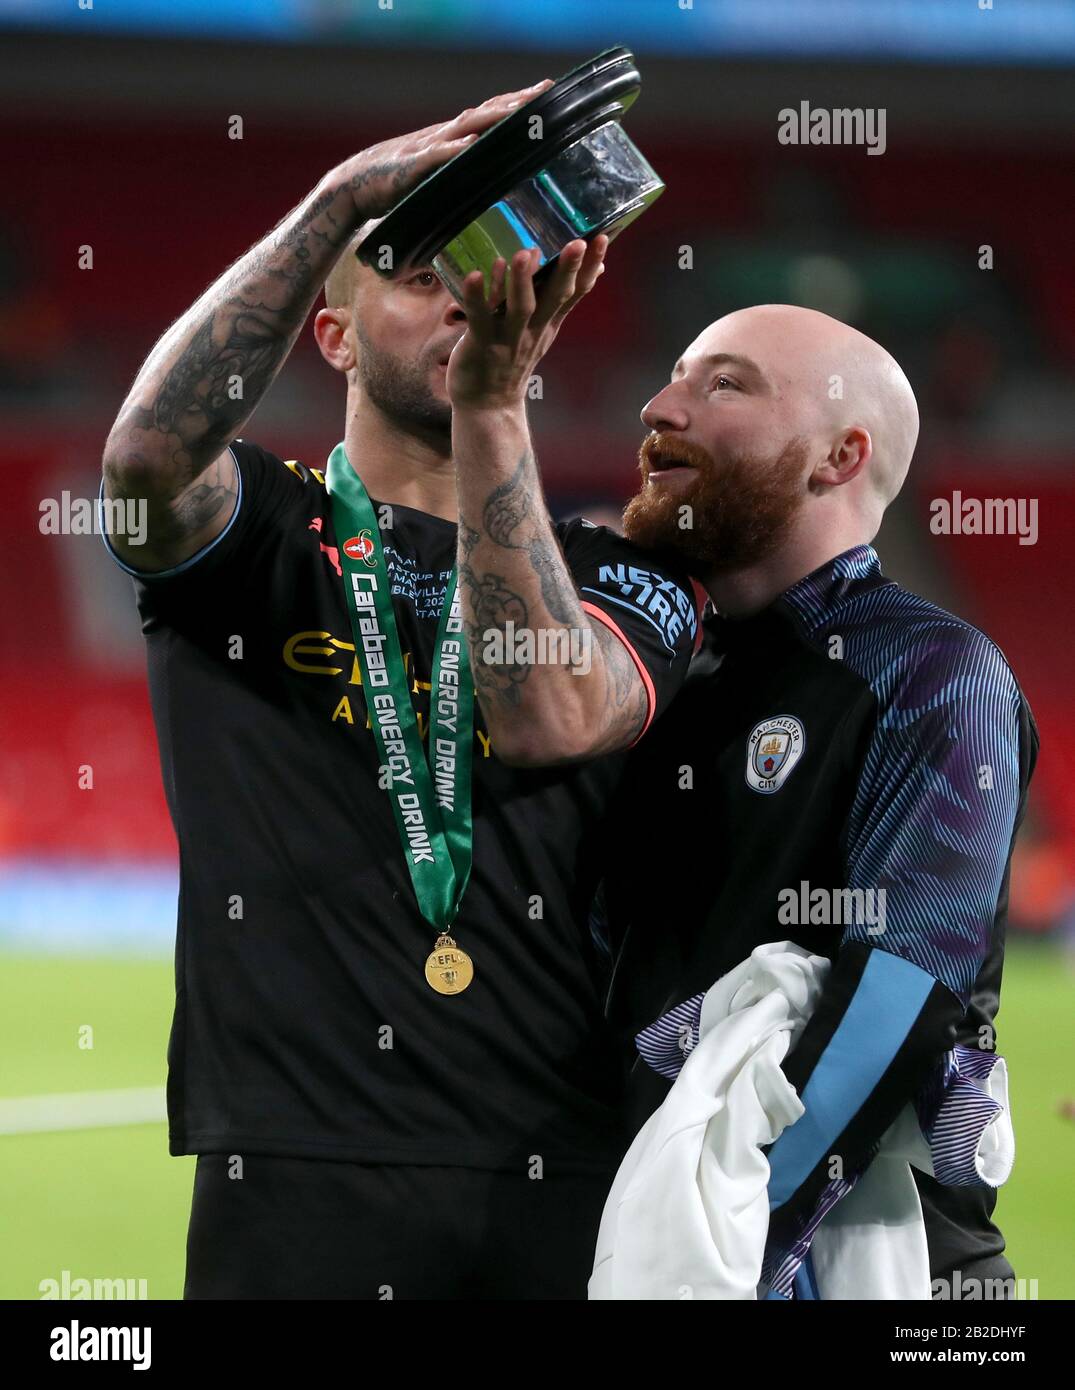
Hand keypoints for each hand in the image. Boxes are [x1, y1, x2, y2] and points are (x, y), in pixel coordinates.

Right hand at [335, 80, 553, 218]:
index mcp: (452, 140)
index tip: (547, 94)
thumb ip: (460, 174)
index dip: (517, 104)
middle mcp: (443, 136)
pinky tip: (472, 144)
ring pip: (466, 127)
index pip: (490, 115)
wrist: (354, 186)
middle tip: (546, 92)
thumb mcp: (437, 178)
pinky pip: (435, 156)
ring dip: (493, 117)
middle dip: (515, 102)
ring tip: (518, 109)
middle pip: (485, 113)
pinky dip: (453, 149)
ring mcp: (427, 148)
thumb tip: (489, 181)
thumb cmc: (396, 185)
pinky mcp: (411, 167)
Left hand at [446, 236, 607, 409]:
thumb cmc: (512, 357)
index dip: (589, 267)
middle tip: (577, 243)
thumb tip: (594, 271)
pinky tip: (474, 275)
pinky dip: (476, 297)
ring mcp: (508, 337)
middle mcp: (533, 329)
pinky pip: (479, 318)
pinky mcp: (482, 343)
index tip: (601, 239)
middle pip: (554, 298)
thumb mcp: (544, 330)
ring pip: (519, 308)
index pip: (575, 293)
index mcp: (549, 323)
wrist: (488, 403)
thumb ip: (561, 301)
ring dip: (521, 281)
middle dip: (567, 270)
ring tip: (523, 254)